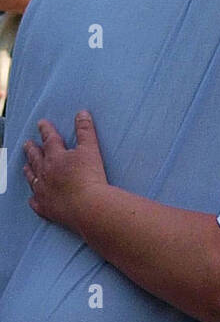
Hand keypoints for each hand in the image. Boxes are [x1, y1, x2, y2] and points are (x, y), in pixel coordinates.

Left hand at [24, 112, 108, 230]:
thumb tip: (82, 113)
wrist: (89, 207)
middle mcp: (45, 172)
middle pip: (35, 158)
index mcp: (56, 157)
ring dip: (29, 171)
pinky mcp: (46, 208)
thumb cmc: (91, 178)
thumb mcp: (91, 150)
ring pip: (32, 178)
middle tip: (27, 143)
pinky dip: (34, 199)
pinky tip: (33, 198)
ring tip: (26, 166)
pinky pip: (36, 203)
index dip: (46, 130)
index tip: (41, 123)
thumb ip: (85, 131)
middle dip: (32, 149)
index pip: (49, 139)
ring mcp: (43, 191)